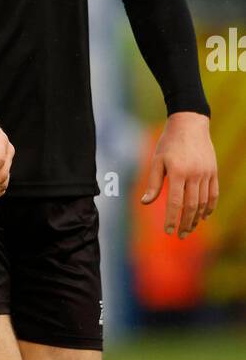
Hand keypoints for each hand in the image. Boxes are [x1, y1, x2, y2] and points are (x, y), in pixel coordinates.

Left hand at [141, 112, 218, 236]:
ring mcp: (206, 173)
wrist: (190, 123)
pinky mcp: (213, 171)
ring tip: (189, 229)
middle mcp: (194, 174)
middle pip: (191, 206)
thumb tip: (145, 203)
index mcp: (178, 172)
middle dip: (185, 224)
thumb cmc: (169, 142)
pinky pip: (214, 193)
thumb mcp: (157, 160)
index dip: (172, 219)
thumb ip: (153, 183)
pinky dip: (210, 207)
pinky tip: (204, 217)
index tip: (168, 232)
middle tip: (180, 236)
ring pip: (204, 202)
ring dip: (197, 218)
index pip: (175, 202)